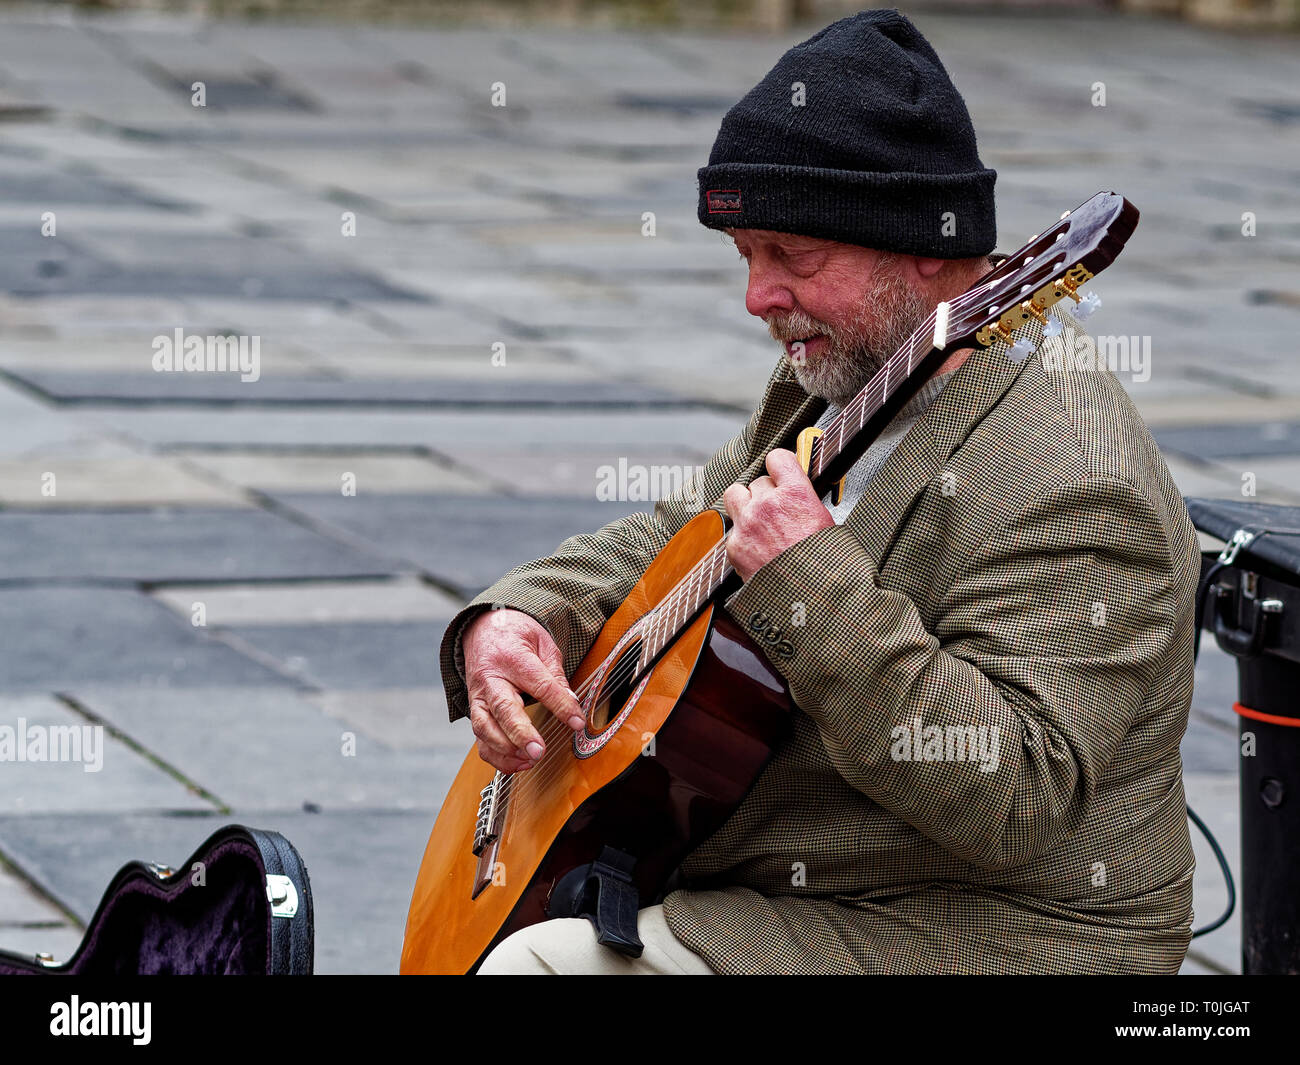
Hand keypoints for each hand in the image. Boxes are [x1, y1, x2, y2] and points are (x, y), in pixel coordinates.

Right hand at [462, 608, 583, 773]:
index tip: (577, 723)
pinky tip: (518, 763)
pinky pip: (480, 740)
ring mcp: (478, 697)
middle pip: (503, 709)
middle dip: (521, 734)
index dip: (560, 706)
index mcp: (513, 658)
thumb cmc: (515, 636)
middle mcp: (490, 679)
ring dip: (506, 749)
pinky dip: (496, 756)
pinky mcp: (474, 711)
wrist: (481, 629)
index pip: (540, 685)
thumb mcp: (542, 643)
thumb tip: (571, 702)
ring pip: (484, 728)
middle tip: (539, 751)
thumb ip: (555, 674)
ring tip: (531, 760)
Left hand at [723, 448, 835, 581]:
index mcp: (795, 494)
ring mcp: (747, 524)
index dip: (779, 466)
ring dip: (744, 504)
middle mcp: (767, 504)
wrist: (809, 599)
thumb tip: (798, 494)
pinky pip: (732, 530)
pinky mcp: (734, 546)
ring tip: (757, 521)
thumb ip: (805, 501)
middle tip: (777, 512)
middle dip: (766, 494)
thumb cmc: (824, 565)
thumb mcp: (826, 523)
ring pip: (734, 495)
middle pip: (757, 482)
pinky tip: (757, 551)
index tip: (781, 472)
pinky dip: (742, 538)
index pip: (777, 458)